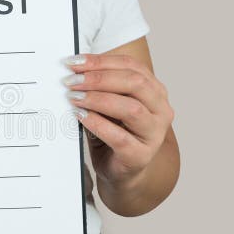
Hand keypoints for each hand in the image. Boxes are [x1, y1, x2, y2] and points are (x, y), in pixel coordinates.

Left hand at [63, 53, 173, 186]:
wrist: (119, 171)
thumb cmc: (113, 133)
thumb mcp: (108, 105)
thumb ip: (100, 87)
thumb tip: (74, 70)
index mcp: (155, 91)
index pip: (131, 67)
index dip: (101, 61)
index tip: (74, 62)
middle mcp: (161, 110)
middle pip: (135, 83)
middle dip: (99, 78)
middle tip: (72, 81)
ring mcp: (154, 134)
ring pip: (131, 108)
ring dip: (98, 99)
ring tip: (74, 98)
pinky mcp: (140, 155)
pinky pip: (119, 136)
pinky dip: (97, 123)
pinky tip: (80, 116)